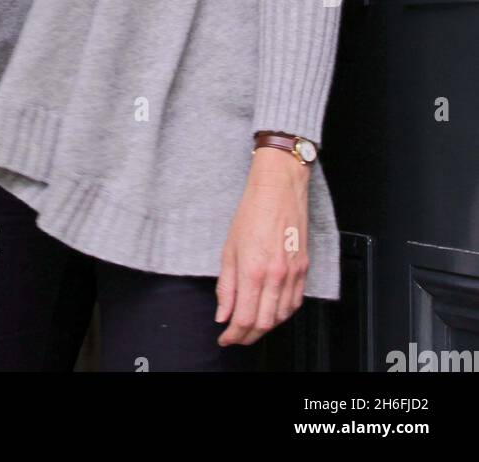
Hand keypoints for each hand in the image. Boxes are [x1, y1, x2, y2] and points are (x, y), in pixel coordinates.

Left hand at [214, 147, 310, 345]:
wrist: (279, 189)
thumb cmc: (252, 212)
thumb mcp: (229, 248)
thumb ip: (225, 286)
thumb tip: (222, 314)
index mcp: (253, 270)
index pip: (244, 318)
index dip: (233, 334)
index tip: (225, 337)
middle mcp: (275, 276)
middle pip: (264, 323)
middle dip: (248, 336)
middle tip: (236, 336)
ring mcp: (293, 274)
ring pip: (281, 317)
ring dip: (265, 327)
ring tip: (251, 327)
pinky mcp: (304, 270)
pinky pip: (295, 303)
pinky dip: (283, 314)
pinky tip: (272, 313)